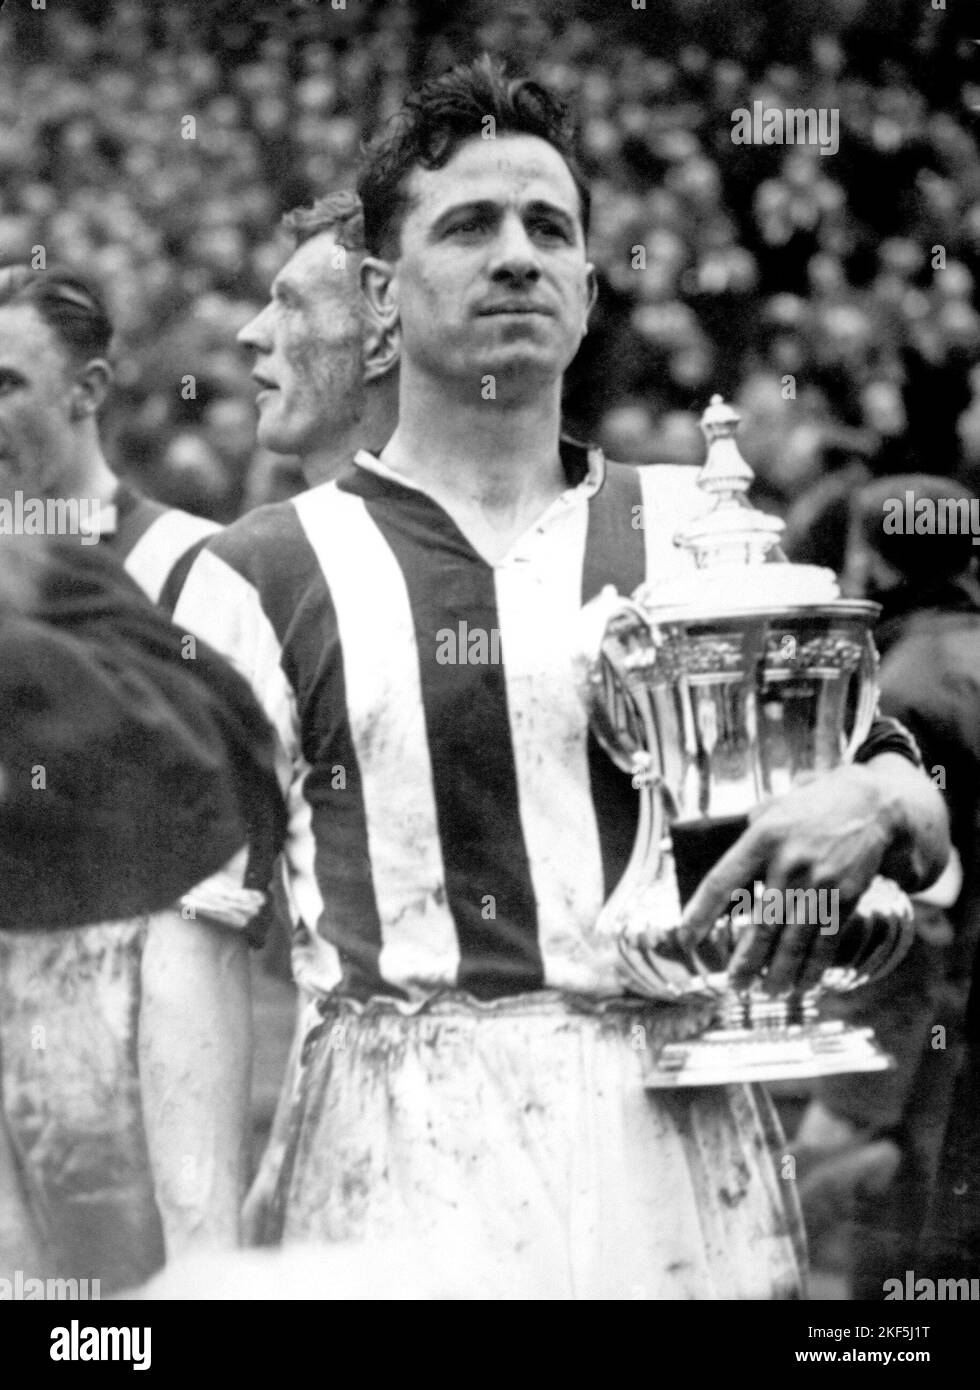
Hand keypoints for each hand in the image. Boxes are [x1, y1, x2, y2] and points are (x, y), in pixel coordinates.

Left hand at [678, 765, 892, 993]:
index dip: (700, 914)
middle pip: (761, 924)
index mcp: (762, 839)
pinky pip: (826, 939)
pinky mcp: (846, 896)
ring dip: (780, 972)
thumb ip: (746, 839)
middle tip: (734, 985)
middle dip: (746, 962)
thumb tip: (722, 877)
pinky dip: (814, 966)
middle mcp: (789, 863)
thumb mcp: (771, 810)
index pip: (722, 882)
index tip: (686, 939)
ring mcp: (819, 882)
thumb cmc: (810, 809)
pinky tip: (804, 984)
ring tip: (767, 992)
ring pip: (794, 939)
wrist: (870, 805)